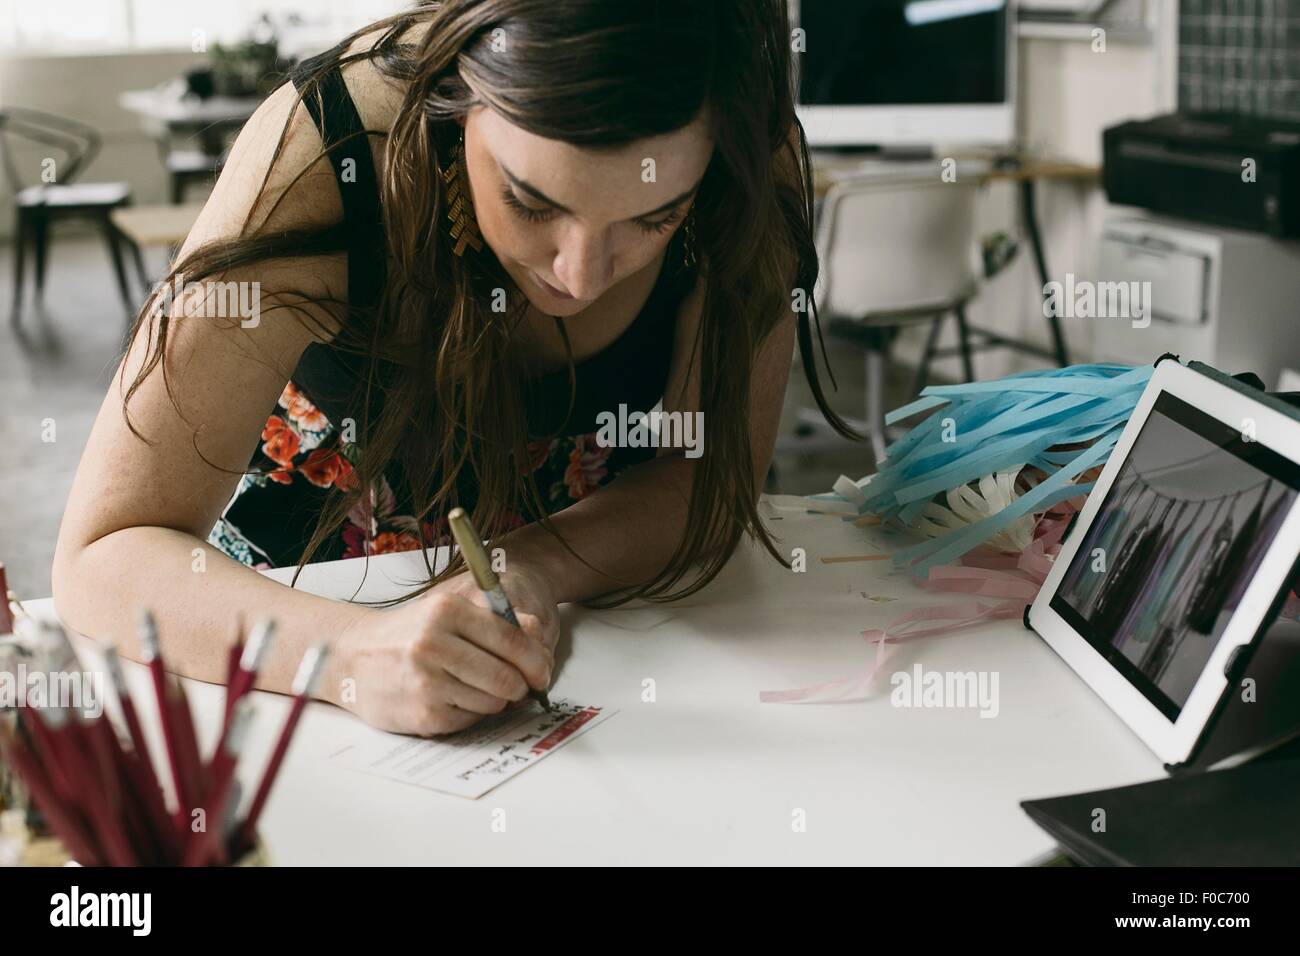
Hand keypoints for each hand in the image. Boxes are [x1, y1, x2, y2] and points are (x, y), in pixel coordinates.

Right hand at [326, 569, 556, 735]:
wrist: (351, 658)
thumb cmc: (407, 635)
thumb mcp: (447, 613)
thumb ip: (495, 622)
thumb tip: (538, 638)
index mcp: (447, 611)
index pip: (512, 639)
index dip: (537, 660)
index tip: (543, 672)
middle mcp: (435, 643)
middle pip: (507, 676)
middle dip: (520, 686)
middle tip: (518, 687)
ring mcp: (427, 681)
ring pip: (493, 702)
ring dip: (495, 701)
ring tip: (474, 688)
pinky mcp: (423, 714)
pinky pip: (471, 720)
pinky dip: (471, 713)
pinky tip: (452, 699)